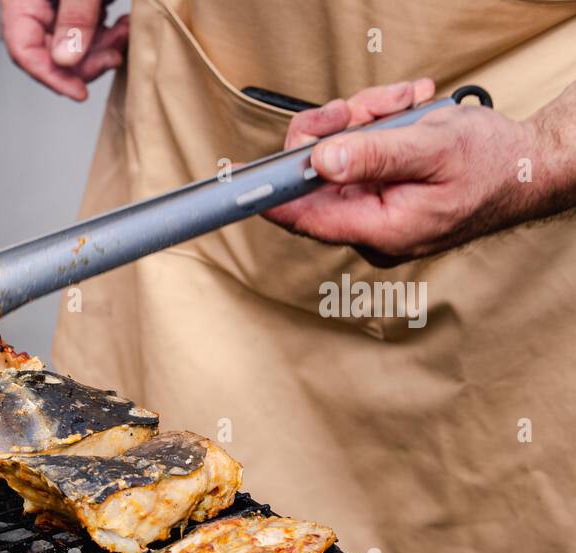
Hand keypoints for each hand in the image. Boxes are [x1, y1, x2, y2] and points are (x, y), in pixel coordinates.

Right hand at [0, 0, 128, 101]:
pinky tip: (121, 26)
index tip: (79, 92)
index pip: (23, 51)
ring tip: (124, 32)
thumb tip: (67, 61)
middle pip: (50, 53)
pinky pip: (85, 28)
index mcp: (20, 0)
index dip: (51, 76)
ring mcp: (52, 6)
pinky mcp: (72, 4)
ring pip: (72, 44)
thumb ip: (74, 16)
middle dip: (86, 61)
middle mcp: (33, 6)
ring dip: (101, 47)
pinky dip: (104, 33)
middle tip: (112, 57)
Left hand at [263, 79, 545, 265]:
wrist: (530, 166)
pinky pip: (357, 158)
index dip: (269, 194)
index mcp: (380, 230)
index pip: (304, 217)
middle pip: (317, 177)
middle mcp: (370, 229)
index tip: (239, 178)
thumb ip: (374, 156)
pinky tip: (406, 114)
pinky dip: (377, 128)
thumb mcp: (433, 148)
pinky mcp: (380, 196)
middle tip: (367, 106)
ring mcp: (374, 214)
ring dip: (364, 121)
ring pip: (337, 158)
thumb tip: (319, 162)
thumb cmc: (493, 164)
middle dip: (338, 130)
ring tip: (405, 105)